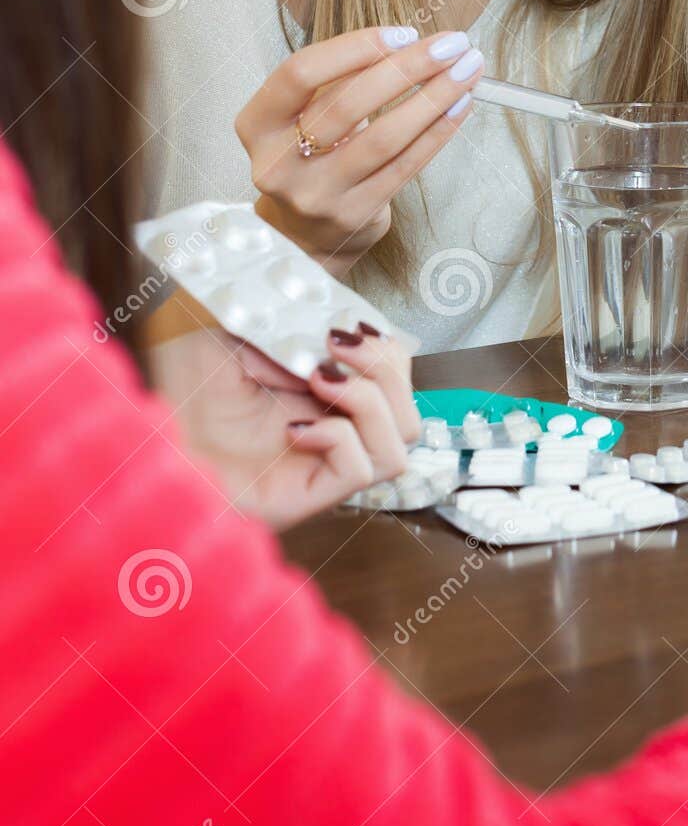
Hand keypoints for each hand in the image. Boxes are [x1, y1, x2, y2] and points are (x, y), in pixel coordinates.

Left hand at [148, 322, 420, 530]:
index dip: (386, 350)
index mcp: (324, 400)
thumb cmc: (177, 396)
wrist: (139, 447)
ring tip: (319, 381)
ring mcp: (322, 470)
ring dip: (371, 400)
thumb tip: (329, 332)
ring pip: (401, 443)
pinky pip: (362, 469)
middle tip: (335, 347)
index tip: (344, 327)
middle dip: (387, 367)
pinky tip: (294, 428)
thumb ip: (283, 328)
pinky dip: (340, 436)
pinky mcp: (306, 498)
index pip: (392, 381)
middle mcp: (333, 436)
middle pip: (409, 411)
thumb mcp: (232, 339)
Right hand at [235, 25, 483, 274]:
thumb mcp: (303, 116)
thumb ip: (337, 81)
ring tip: (468, 70)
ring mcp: (316, 194)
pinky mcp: (353, 215)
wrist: (303, 235)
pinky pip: (405, 166)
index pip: (300, 72)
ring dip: (434, 97)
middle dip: (408, 67)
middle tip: (452, 43)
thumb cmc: (310, 156)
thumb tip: (409, 43)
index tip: (404, 32)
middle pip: (347, 103)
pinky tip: (460, 106)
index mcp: (257, 124)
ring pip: (383, 138)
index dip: (354, 47)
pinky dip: (437, 131)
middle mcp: (279, 162)